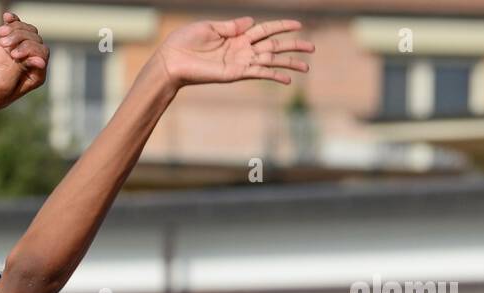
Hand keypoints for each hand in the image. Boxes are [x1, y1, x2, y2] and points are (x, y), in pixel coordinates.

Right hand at [0, 11, 48, 118]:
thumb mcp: (5, 83)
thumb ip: (21, 68)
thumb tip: (40, 61)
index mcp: (36, 75)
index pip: (42, 53)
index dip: (30, 49)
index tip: (13, 54)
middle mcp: (31, 63)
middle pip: (35, 40)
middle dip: (20, 37)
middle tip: (3, 43)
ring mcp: (20, 53)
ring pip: (27, 32)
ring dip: (15, 29)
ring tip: (0, 34)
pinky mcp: (9, 45)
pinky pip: (16, 29)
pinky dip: (12, 22)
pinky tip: (6, 17)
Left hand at [157, 17, 312, 88]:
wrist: (171, 59)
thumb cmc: (185, 42)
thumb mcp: (210, 27)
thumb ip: (231, 26)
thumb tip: (250, 21)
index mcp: (236, 36)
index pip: (265, 30)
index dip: (282, 26)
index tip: (299, 25)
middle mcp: (241, 50)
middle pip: (274, 46)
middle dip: (293, 46)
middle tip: (312, 47)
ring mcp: (239, 62)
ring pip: (271, 60)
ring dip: (289, 63)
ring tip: (307, 67)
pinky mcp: (234, 73)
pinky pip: (258, 73)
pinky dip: (273, 75)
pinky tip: (287, 80)